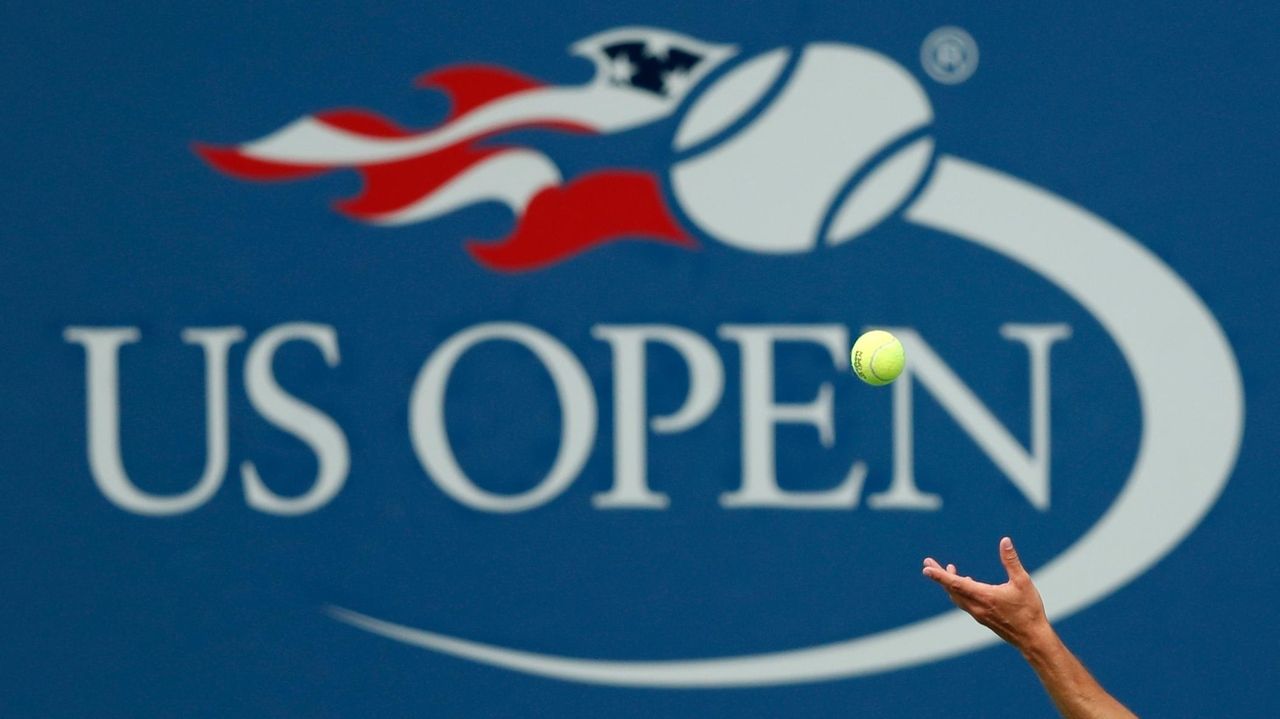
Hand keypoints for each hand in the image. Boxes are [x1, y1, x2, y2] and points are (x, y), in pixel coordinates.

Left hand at [922, 537, 1050, 651]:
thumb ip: (1011, 561)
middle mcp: (977, 607)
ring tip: (947, 569)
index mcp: (984, 596)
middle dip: (939, 576)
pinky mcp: (983, 619)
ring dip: (949, 583)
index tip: (926, 569)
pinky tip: (966, 583)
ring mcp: (979, 614)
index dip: (940, 575)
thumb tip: (1005, 541)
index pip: (956, 584)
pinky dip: (959, 591)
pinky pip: (964, 603)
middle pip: (951, 589)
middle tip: (927, 563)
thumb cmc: (1029, 610)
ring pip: (957, 597)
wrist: (1033, 639)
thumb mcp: (1023, 582)